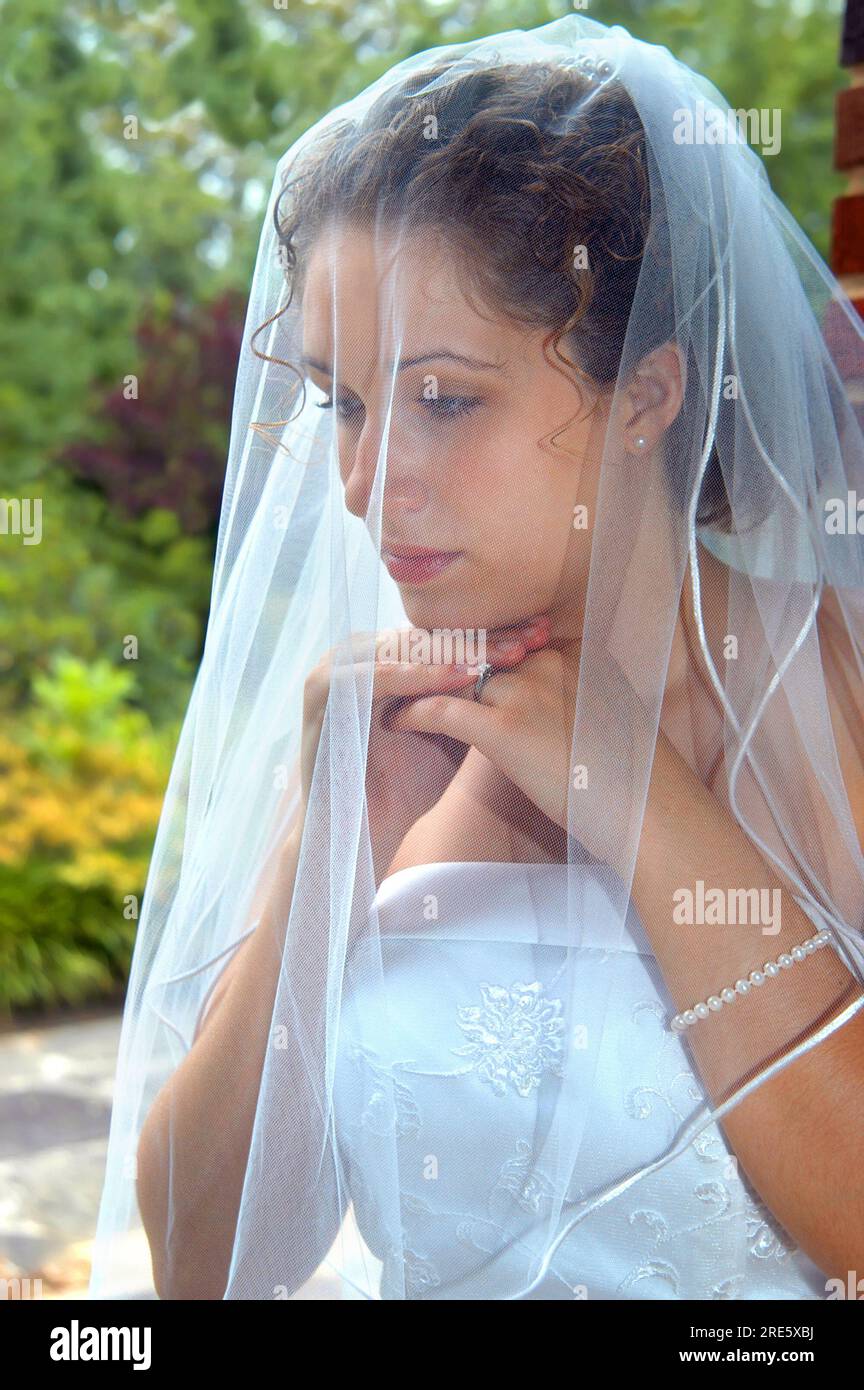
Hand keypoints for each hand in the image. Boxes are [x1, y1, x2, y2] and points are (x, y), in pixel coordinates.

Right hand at [301, 617, 551, 881]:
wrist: (365, 830)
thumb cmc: (410, 782)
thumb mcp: (452, 729)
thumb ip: (472, 692)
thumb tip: (529, 653)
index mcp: (384, 657)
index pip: (443, 634)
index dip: (492, 633)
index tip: (542, 634)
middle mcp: (356, 656)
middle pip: (425, 635)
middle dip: (481, 636)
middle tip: (530, 638)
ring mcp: (334, 670)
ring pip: (403, 647)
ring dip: (455, 650)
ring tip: (504, 654)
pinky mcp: (320, 694)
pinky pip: (374, 675)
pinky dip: (418, 674)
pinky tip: (461, 676)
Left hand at [387, 634, 642, 864]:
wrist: (650, 810)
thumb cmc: (634, 776)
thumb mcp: (606, 717)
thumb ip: (574, 696)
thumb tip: (548, 705)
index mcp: (574, 655)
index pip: (507, 639)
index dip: (473, 650)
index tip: (446, 660)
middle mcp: (547, 661)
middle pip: (476, 649)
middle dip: (438, 662)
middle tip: (407, 672)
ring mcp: (525, 691)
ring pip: (451, 673)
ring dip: (417, 683)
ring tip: (392, 693)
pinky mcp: (504, 727)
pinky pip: (440, 709)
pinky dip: (412, 713)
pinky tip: (396, 722)